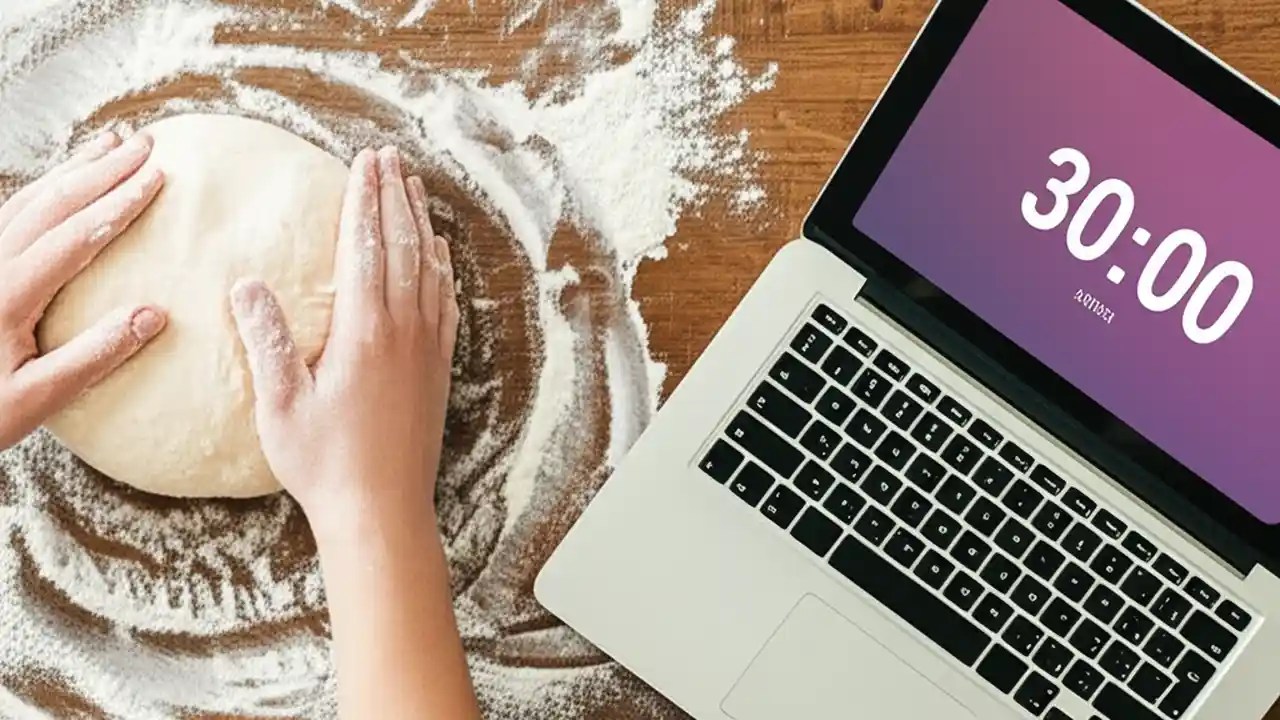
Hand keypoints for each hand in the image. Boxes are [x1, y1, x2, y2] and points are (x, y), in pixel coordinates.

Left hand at [0, 131, 166, 449]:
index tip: (156, 177)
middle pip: (52, 204)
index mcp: (8, 295)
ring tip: (109, 145)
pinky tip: (60, 183)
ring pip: (27, 200)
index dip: (119, 203)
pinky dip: (41, 190)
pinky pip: (8, 215)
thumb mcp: (35, 400)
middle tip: (144, 144)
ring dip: (72, 170)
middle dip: (102, 170)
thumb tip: (153, 315)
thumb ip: (93, 357)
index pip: (75, 236)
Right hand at [230, 146, 458, 524]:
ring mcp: (427, 349)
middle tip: (389, 157)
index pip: (365, 249)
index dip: (363, 201)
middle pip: (402, 248)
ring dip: (420, 225)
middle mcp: (404, 332)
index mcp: (365, 333)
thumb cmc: (326, 464)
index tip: (362, 162)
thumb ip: (268, 341)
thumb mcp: (282, 405)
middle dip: (394, 197)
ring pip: (429, 270)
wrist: (384, 512)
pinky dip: (442, 270)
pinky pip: (445, 304)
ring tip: (413, 187)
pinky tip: (439, 254)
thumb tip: (247, 284)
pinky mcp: (438, 369)